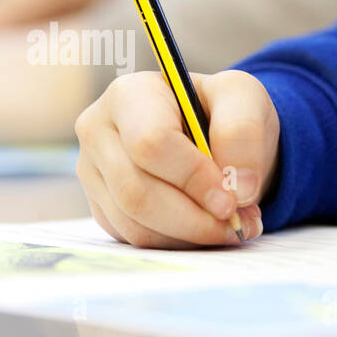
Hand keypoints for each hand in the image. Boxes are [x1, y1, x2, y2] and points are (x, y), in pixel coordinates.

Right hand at [74, 70, 279, 247]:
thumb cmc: (220, 110)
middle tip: (238, 222)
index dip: (194, 177)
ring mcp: (92, 173)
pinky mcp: (101, 206)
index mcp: (128, 94)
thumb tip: (238, 190)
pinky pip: (135, 239)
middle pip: (136, 192)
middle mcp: (98, 132)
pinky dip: (177, 242)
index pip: (150, 143)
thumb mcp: (243, 97)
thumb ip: (243, 133)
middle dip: (194, 218)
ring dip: (191, 235)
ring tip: (230, 223)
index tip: (233, 198)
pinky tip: (204, 225)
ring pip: (135, 224)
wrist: (207, 130)